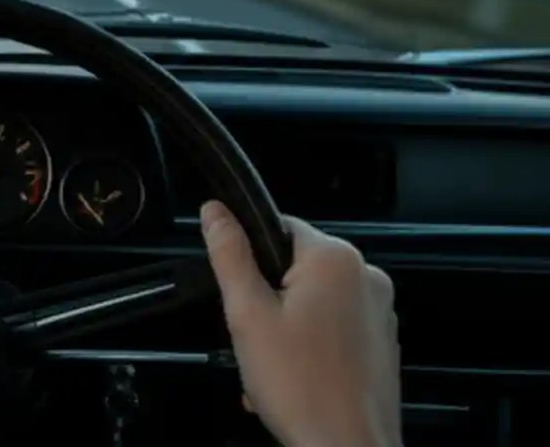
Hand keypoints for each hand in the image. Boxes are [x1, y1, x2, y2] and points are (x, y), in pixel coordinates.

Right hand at [200, 201, 400, 446]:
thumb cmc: (298, 385)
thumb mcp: (247, 314)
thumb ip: (229, 255)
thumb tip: (214, 210)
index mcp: (335, 258)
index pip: (280, 227)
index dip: (250, 257)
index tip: (241, 295)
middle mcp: (367, 276)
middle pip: (296, 268)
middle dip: (267, 302)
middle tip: (255, 339)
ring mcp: (380, 312)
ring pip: (313, 302)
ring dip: (285, 328)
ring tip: (273, 367)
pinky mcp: (382, 343)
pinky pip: (333, 329)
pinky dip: (310, 347)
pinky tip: (295, 378)